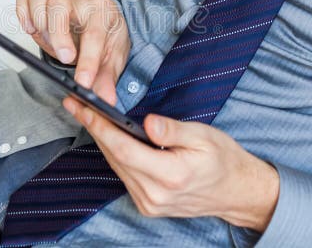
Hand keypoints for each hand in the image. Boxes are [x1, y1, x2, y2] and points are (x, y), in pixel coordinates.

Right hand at [16, 0, 129, 104]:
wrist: (103, 23)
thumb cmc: (107, 39)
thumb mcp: (114, 59)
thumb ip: (107, 79)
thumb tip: (104, 100)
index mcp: (103, 13)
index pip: (94, 34)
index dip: (88, 60)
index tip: (82, 82)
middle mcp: (80, 1)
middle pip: (61, 5)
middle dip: (58, 35)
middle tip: (63, 59)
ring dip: (38, 19)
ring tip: (45, 40)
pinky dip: (22, 11)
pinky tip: (30, 29)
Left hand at [63, 97, 279, 231]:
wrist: (236, 192)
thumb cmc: (223, 160)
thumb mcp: (203, 136)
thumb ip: (172, 130)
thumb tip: (147, 122)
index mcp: (171, 176)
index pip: (124, 149)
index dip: (101, 127)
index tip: (83, 108)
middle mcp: (155, 195)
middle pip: (115, 157)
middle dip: (94, 128)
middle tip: (75, 104)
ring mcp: (150, 204)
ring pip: (116, 166)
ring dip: (101, 140)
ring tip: (86, 115)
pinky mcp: (148, 206)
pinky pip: (124, 175)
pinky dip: (115, 154)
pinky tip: (108, 136)